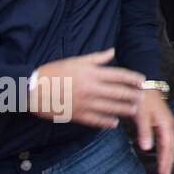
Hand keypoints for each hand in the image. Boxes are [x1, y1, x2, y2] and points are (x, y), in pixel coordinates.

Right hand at [30, 49, 144, 127]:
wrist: (32, 89)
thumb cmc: (54, 72)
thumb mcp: (76, 61)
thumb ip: (96, 58)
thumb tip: (112, 51)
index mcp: (92, 74)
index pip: (119, 75)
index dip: (133, 78)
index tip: (141, 81)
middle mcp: (91, 89)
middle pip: (119, 93)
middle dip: (133, 95)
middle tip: (142, 98)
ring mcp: (85, 103)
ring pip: (111, 108)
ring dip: (124, 109)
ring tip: (133, 111)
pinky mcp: (77, 115)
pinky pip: (96, 120)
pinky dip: (107, 122)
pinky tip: (114, 123)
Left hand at [133, 89, 173, 173]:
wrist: (147, 87)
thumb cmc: (144, 100)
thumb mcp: (142, 116)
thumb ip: (144, 133)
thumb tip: (146, 149)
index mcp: (166, 125)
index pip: (168, 148)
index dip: (165, 162)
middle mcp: (170, 126)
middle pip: (172, 148)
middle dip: (169, 163)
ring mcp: (168, 125)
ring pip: (170, 145)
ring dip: (168, 158)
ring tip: (164, 171)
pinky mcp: (163, 124)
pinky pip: (167, 141)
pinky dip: (166, 151)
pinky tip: (162, 156)